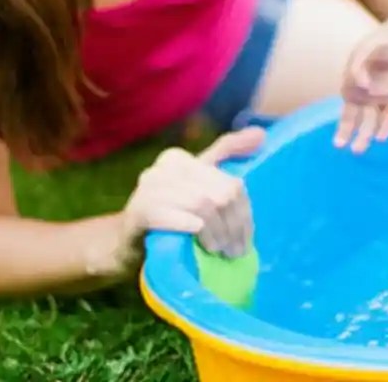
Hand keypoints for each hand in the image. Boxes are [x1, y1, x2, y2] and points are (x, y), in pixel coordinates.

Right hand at [117, 127, 263, 266]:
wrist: (126, 244)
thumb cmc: (169, 214)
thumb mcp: (199, 186)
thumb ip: (227, 156)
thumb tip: (261, 135)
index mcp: (181, 158)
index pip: (230, 182)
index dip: (243, 214)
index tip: (247, 240)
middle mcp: (164, 166)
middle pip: (221, 193)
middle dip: (233, 227)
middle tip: (235, 251)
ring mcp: (149, 186)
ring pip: (203, 204)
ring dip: (216, 233)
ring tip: (219, 251)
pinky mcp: (139, 210)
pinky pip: (173, 214)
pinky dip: (190, 227)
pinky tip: (198, 239)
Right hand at [334, 22, 387, 153]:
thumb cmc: (379, 44)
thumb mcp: (367, 49)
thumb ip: (359, 65)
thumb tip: (362, 85)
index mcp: (351, 82)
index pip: (349, 93)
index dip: (355, 89)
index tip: (364, 82)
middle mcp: (363, 94)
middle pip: (351, 116)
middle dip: (345, 130)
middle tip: (338, 145)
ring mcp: (378, 99)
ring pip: (369, 121)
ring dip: (363, 135)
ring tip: (357, 151)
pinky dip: (385, 127)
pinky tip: (381, 138)